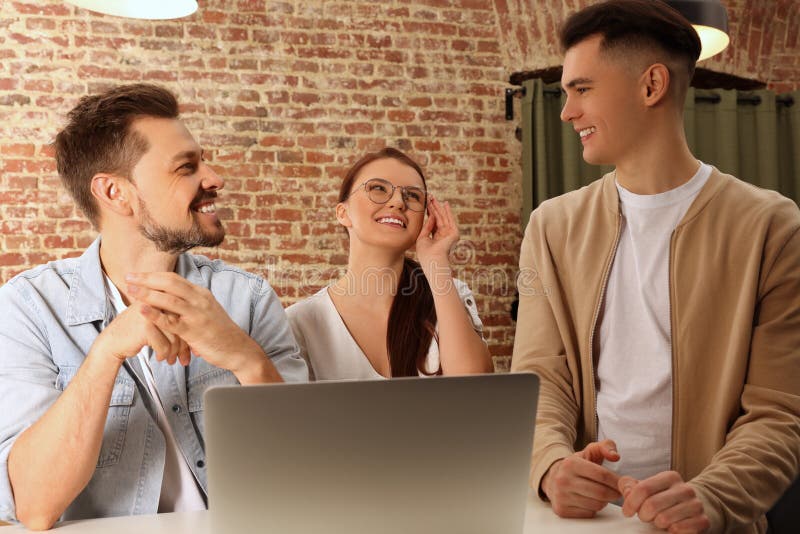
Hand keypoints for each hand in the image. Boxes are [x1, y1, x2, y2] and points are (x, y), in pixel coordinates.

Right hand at [94, 301, 190, 365]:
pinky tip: (161, 359)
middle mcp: (158, 302)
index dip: (189, 332)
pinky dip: (164, 354)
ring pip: (174, 337)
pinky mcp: (146, 327)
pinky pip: (164, 345)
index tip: (193, 346)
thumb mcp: (156, 318)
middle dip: (185, 345)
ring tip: (172, 360)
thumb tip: (197, 326)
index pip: (183, 315)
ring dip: (175, 353)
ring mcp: (152, 313)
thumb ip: (173, 316)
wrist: (113, 341)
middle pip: (181, 325)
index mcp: (163, 297)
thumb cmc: (138, 331)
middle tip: (186, 358)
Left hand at [125, 272, 264, 375]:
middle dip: (147, 279)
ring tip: (130, 290)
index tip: (138, 275)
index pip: (174, 279)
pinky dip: (155, 314)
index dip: (154, 275)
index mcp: (201, 294)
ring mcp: (197, 315)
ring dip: (147, 293)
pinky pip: (171, 321)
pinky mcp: (194, 331)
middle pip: (170, 283)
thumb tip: (175, 299)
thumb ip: (191, 304)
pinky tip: (142, 310)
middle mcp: (199, 300)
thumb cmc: (221, 333)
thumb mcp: (207, 311)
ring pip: (168, 299)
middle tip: (129, 277)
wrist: (238, 349)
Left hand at [415, 196, 458, 268]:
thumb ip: (426, 227)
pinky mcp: (454, 233)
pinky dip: (448, 212)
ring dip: (439, 207)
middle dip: (434, 208)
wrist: (432, 260)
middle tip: (430, 197)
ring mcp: (449, 234)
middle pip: (438, 219)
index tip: (426, 204)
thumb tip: (431, 216)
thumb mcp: (422, 238)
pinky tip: (445, 204)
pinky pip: (450, 220)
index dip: (430, 213)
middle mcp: (443, 235)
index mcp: (436, 238)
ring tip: (434, 198)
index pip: (433, 223)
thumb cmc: (425, 253)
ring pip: (443, 218)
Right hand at [542, 439, 621, 517]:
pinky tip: (590, 500)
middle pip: (601, 492)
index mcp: (570, 464)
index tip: (622, 483)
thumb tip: (615, 456)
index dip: (616, 481)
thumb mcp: (590, 451)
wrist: (553, 478)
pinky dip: (594, 509)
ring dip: (604, 501)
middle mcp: (563, 480)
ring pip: (597, 505)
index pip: (602, 475)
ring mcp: (561, 496)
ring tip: (601, 494)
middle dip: (613, 493)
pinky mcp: (562, 510)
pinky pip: (589, 513)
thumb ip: (606, 446)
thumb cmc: (576, 466)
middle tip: (617, 492)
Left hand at [619, 471, 708, 532]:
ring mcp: (696, 505)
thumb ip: (631, 485)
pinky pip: (677, 529)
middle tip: (645, 516)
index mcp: (670, 477)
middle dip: (643, 515)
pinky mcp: (702, 521)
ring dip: (656, 524)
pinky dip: (669, 531)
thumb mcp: (649, 487)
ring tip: (659, 520)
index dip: (630, 503)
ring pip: (663, 519)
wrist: (697, 506)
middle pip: (651, 505)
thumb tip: (626, 490)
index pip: (643, 489)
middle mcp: (685, 489)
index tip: (627, 512)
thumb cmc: (666, 497)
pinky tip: (671, 526)